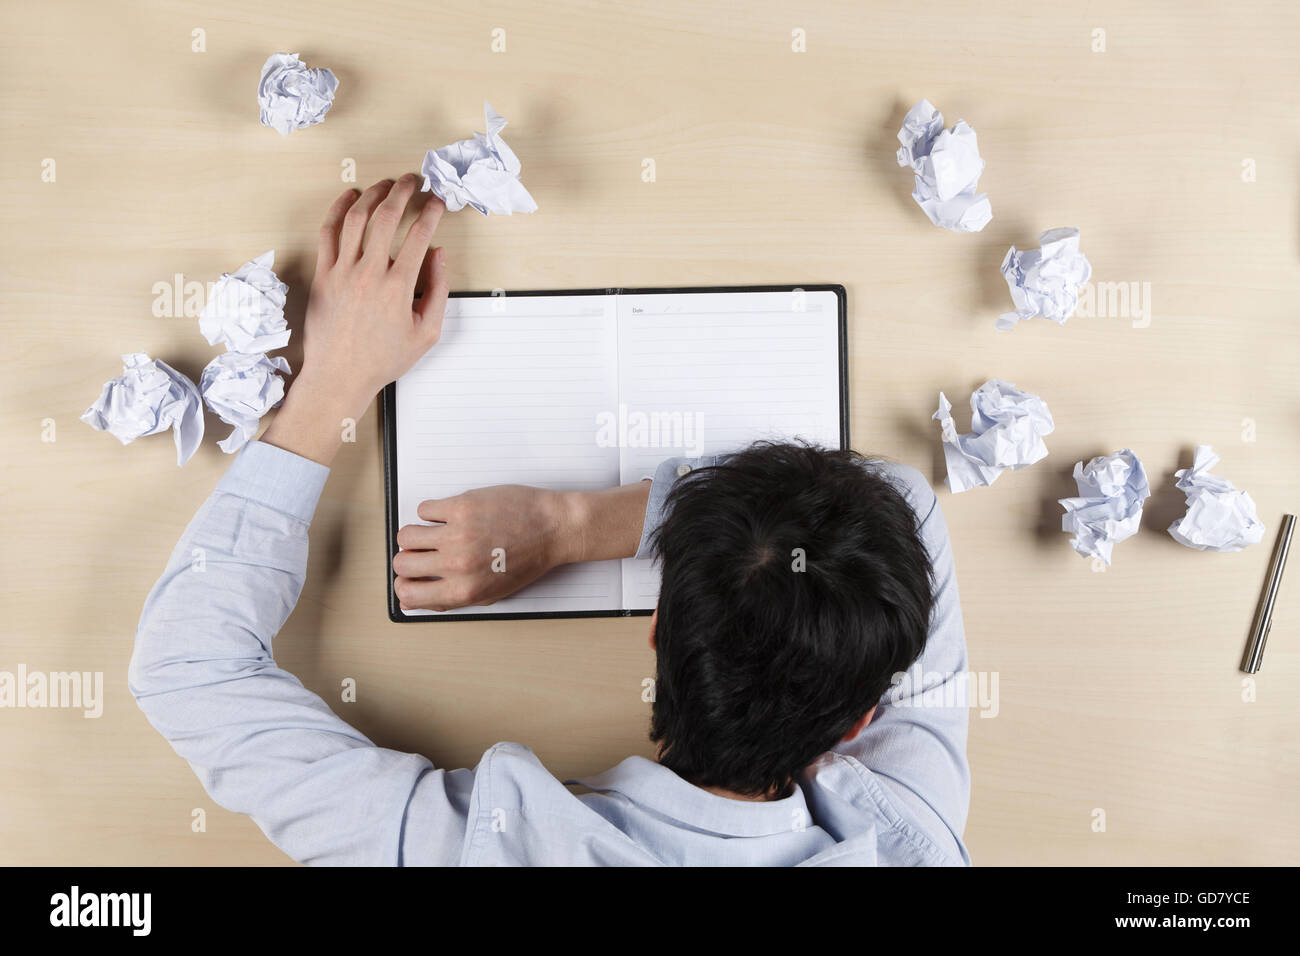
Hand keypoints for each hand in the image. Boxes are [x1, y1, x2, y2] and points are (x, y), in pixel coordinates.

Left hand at [302, 175, 448, 406]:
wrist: (339, 376)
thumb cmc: (381, 360)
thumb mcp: (427, 333)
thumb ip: (438, 291)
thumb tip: (438, 257)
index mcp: (398, 287)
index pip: (419, 236)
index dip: (431, 213)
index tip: (438, 203)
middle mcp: (369, 273)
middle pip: (387, 217)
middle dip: (404, 192)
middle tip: (414, 182)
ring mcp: (342, 272)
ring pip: (357, 218)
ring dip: (374, 194)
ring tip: (386, 185)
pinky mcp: (323, 274)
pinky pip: (328, 232)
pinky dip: (338, 210)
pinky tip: (349, 198)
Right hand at [393, 486, 575, 611]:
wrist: (554, 528)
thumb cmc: (528, 560)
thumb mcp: (492, 593)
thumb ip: (452, 599)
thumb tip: (415, 601)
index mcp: (463, 591)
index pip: (408, 595)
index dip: (403, 585)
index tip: (409, 577)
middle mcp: (457, 565)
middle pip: (402, 563)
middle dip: (407, 559)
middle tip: (422, 552)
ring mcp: (458, 534)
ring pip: (406, 535)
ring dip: (415, 534)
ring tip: (434, 532)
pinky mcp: (462, 507)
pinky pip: (425, 509)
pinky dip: (432, 512)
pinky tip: (450, 515)